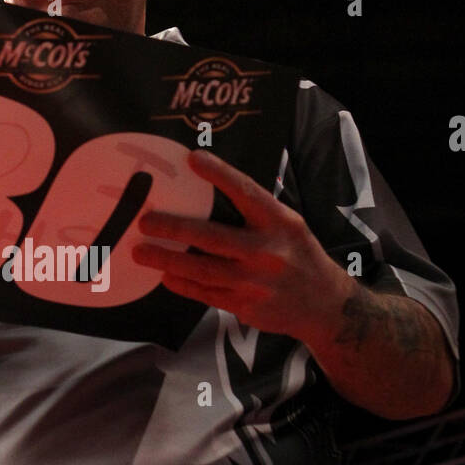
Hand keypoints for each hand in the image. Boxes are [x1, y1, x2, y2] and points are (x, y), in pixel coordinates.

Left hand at [132, 148, 350, 340]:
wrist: (324, 304)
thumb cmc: (298, 256)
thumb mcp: (288, 225)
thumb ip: (255, 211)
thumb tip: (209, 188)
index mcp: (279, 223)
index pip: (246, 192)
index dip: (219, 175)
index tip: (192, 159)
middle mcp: (267, 251)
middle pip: (211, 237)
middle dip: (173, 227)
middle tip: (145, 221)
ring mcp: (254, 282)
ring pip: (201, 270)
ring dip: (166, 259)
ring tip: (140, 251)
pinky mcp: (245, 306)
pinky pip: (205, 293)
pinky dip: (182, 284)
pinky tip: (165, 275)